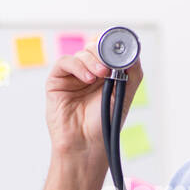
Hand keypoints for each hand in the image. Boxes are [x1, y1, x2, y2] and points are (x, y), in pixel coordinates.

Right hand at [44, 41, 143, 172]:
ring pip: (82, 53)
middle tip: (110, 65)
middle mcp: (90, 72)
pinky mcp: (57, 81)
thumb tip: (132, 51)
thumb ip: (132, 72)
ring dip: (92, 60)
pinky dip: (78, 65)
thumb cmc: (105, 124)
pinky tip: (87, 78)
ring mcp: (73, 76)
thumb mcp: (125, 95)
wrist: (86, 144)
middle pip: (95, 47)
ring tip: (100, 75)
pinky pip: (65, 62)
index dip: (113, 44)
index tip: (121, 46)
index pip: (108, 49)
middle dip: (104, 52)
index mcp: (107, 74)